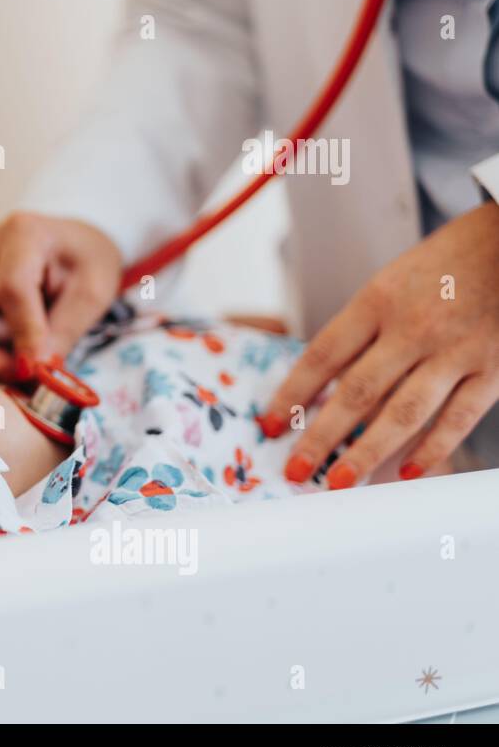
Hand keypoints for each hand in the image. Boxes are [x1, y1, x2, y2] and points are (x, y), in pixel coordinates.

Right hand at [0, 213, 122, 379]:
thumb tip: (34, 369)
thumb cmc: (83, 266)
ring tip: (12, 351)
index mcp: (24, 233)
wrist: (68, 248)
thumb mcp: (93, 294)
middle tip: (22, 373)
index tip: (37, 369)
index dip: (23, 334)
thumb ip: (64, 330)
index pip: (11, 288)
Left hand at [262, 201, 498, 486]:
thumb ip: (361, 331)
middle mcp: (413, 328)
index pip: (322, 356)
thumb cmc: (446, 263)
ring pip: (403, 413)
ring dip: (367, 452)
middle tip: (295, 469)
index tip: (269, 424)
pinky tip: (405, 473)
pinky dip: (431, 449)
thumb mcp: (391, 283)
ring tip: (339, 482)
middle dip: (320, 436)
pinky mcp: (494, 369)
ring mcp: (456, 351)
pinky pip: (458, 418)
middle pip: (356, 392)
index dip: (292, 394)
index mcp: (378, 301)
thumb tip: (322, 386)